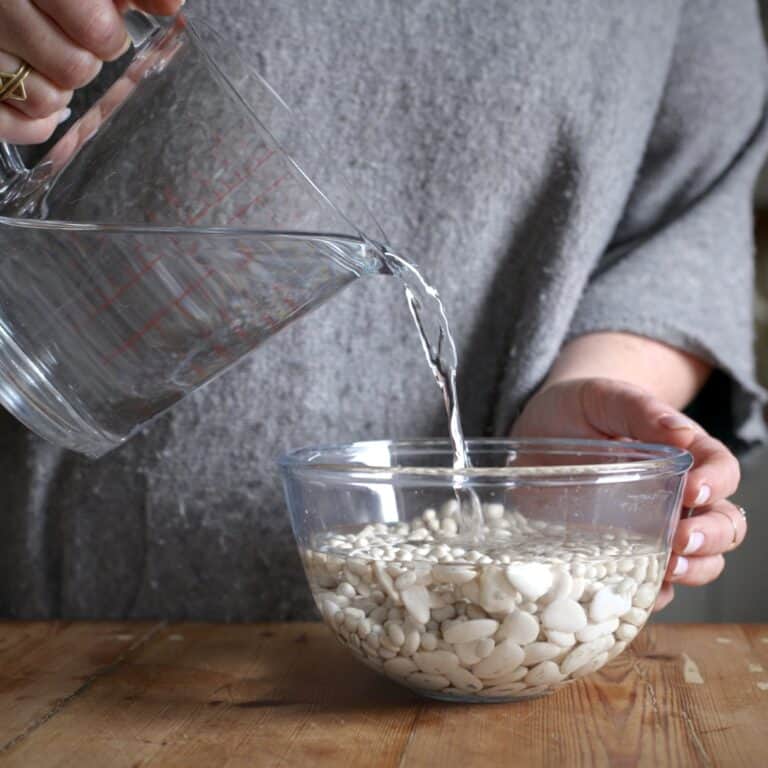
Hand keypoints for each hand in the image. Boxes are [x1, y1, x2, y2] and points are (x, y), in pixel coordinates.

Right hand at [0, 0, 183, 143]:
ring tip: (47, 61)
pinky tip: (41, 98)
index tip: (102, 25)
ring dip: (58, 88)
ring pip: (44, 100)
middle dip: (85, 59)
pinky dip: (36, 123)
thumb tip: (170, 6)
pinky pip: (15, 125)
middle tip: (72, 41)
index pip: (96, 30)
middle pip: (75, 69)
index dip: (108, 35)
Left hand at [511, 377, 746, 610]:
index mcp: (684, 454)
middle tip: (681, 538)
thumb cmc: (578, 409)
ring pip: (699, 559)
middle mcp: (678, 496)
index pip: (721, 470)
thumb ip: (639, 409)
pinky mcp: (621, 552)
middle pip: (724, 524)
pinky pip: (648, 583)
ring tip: (669, 569)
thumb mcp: (604, 398)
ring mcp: (653, 528)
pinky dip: (650, 593)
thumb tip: (680, 434)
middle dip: (712, 537)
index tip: (693, 489)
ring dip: (694, 570)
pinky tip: (637, 593)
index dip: (717, 482)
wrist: (538, 430)